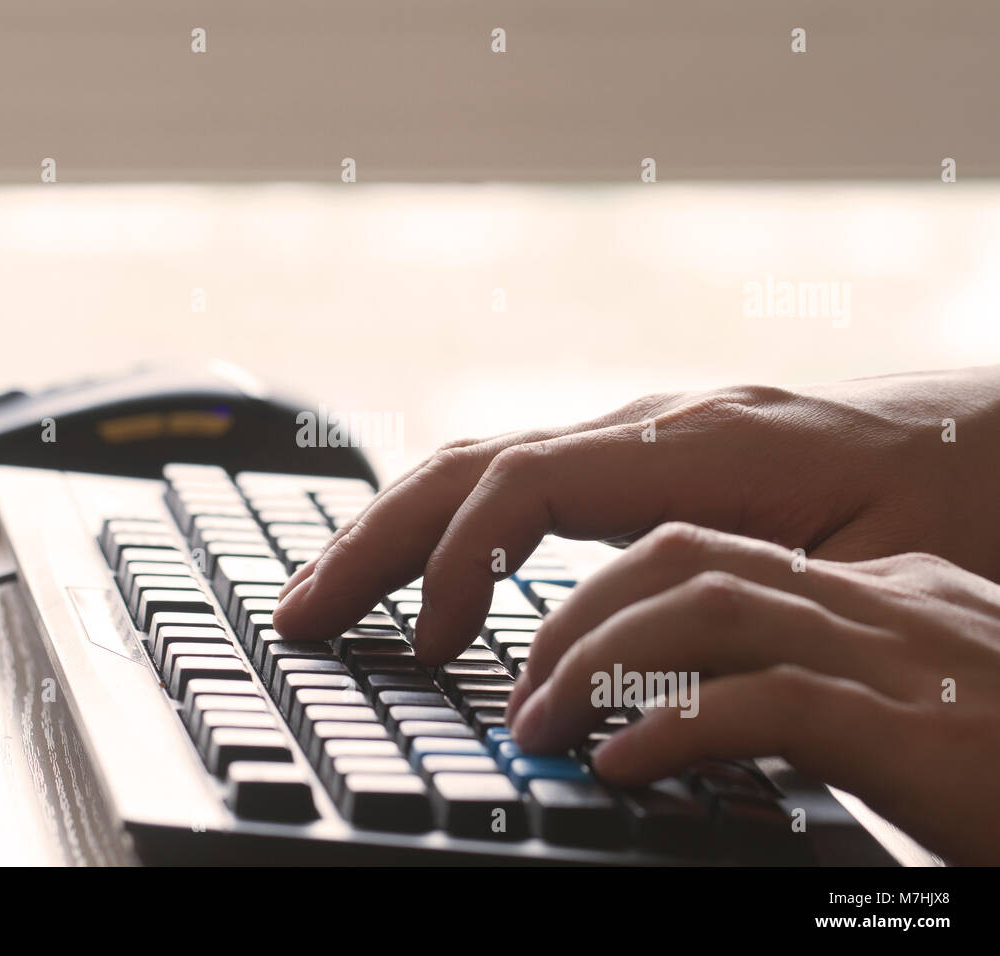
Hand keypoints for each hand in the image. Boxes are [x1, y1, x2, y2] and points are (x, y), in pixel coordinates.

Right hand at [274, 367, 999, 664]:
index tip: (434, 654)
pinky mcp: (642, 462)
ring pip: (481, 467)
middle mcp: (649, 427)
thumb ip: (740, 603)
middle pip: (470, 464)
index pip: (522, 483)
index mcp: (694, 444)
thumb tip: (615, 674)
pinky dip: (451, 532)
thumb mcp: (866, 573)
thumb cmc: (952, 510)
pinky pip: (519, 484)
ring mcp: (640, 438)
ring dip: (394, 531)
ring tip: (328, 596)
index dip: (458, 564)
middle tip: (299, 613)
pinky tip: (428, 578)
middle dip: (373, 540)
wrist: (994, 445)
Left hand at [506, 524, 999, 864]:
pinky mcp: (917, 726)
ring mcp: (901, 655)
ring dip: (600, 664)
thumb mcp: (921, 719)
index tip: (556, 653)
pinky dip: (673, 728)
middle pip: (687, 559)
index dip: (614, 596)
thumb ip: (828, 701)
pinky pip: (767, 703)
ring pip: (707, 609)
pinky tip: (619, 768)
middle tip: (524, 688)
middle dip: (581, 615)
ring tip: (541, 723)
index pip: (715, 555)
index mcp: (880, 595)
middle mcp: (883, 603)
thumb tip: (705, 726)